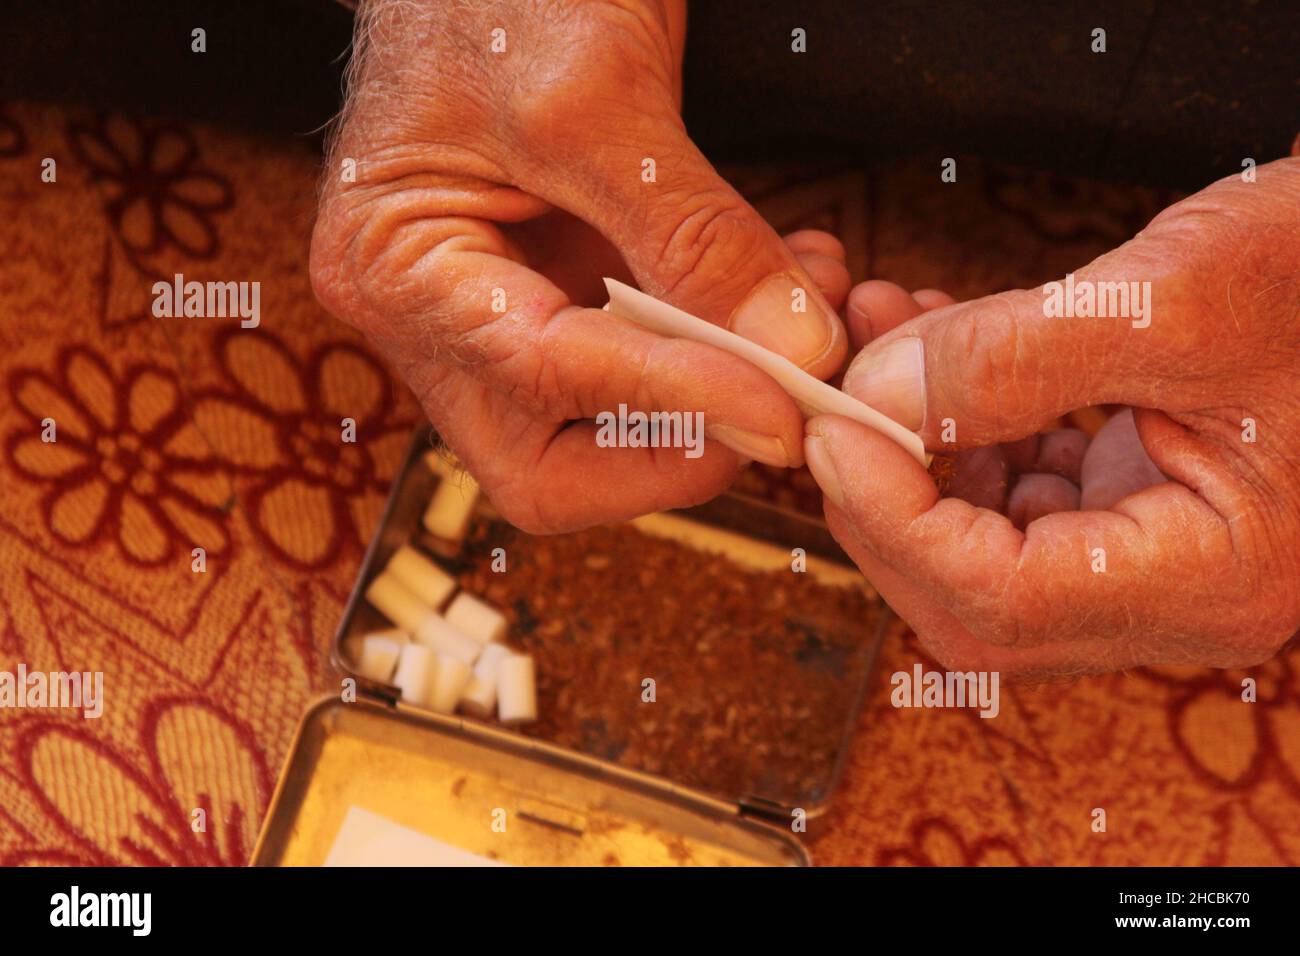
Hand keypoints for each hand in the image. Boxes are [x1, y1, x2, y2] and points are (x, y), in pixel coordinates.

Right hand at [310, 0, 846, 532]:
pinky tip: (784, 292)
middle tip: (774, 411)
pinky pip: (644, 364)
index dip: (671, 396)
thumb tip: (794, 349)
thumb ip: (694, 234)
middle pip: (545, 467)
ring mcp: (500, 311)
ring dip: (716, 401)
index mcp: (397, 267)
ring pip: (604, 434)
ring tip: (803, 325)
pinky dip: (719, 351)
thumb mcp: (598, 97)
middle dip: (671, 454)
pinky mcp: (561, 292)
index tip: (781, 405)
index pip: (542, 376)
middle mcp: (436, 315)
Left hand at [805, 159, 1299, 676]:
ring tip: (878, 339)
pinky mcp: (1135, 505)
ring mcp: (1155, 555)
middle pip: (974, 598)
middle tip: (833, 399)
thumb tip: (873, 396)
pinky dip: (958, 430)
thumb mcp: (1174, 301)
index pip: (1002, 599)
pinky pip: (1013, 494)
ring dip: (910, 451)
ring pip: (980, 547)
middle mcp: (1180, 593)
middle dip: (885, 498)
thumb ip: (1011, 360)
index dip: (895, 520)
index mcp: (1214, 578)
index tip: (833, 429)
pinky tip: (931, 346)